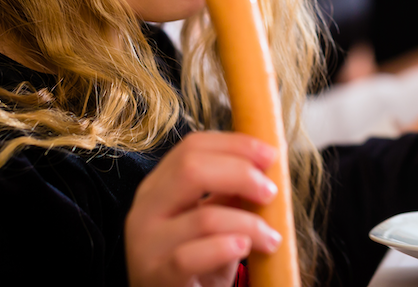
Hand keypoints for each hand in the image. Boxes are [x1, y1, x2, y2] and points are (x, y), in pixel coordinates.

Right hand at [126, 131, 281, 286]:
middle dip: (241, 173)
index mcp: (158, 186)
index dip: (236, 145)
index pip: (192, 147)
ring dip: (249, 224)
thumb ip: (228, 193)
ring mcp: (146, 243)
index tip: (271, 154)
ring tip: (271, 239)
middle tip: (271, 192)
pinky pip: (191, 256)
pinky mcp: (156, 276)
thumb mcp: (213, 221)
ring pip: (203, 217)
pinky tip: (243, 249)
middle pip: (191, 167)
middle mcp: (145, 209)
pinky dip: (225, 248)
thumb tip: (263, 164)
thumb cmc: (198, 262)